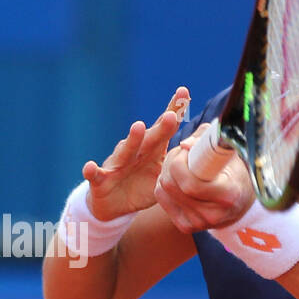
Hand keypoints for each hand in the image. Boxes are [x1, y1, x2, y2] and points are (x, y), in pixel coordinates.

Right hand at [83, 87, 190, 220]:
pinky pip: (95, 175)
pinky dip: (92, 170)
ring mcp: (116, 165)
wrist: (112, 206)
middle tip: (171, 116)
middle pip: (148, 137)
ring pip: (124, 151)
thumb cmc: (139, 188)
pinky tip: (90, 166)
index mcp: (151, 151)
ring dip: (132, 139)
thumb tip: (207, 160)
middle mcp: (134, 153)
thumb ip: (178, 168)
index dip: (173, 111)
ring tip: (138, 127)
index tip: (184, 92)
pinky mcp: (100, 180)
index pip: (164, 128)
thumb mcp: (162, 179)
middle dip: (159, 126)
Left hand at [154, 124, 255, 232]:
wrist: (240, 201)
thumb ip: (207, 141)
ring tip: (180, 163)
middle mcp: (213, 214)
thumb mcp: (228, 151)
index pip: (191, 183)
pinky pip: (162, 199)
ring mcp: (199, 223)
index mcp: (228, 195)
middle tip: (181, 152)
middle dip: (171, 162)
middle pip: (172, 185)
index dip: (181, 161)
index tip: (188, 149)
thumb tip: (185, 145)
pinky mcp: (186, 226)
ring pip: (163, 190)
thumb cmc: (234, 170)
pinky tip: (177, 179)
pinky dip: (164, 185)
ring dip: (166, 172)